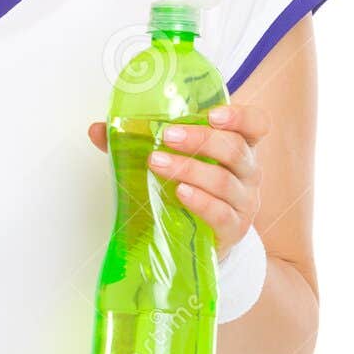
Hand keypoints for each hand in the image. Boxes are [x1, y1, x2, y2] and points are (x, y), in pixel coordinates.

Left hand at [87, 103, 270, 262]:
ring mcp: (243, 202)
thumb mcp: (171, 161)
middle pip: (235, 149)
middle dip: (200, 140)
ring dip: (189, 169)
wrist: (201, 239)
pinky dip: (200, 201)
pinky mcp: (233, 229)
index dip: (240, 117)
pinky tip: (180, 193)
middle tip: (168, 136)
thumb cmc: (189, 190)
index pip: (256, 125)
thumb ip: (136, 143)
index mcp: (238, 147)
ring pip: (225, 181)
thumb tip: (98, 129)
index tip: (213, 114)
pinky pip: (221, 213)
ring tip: (157, 163)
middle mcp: (248, 173)